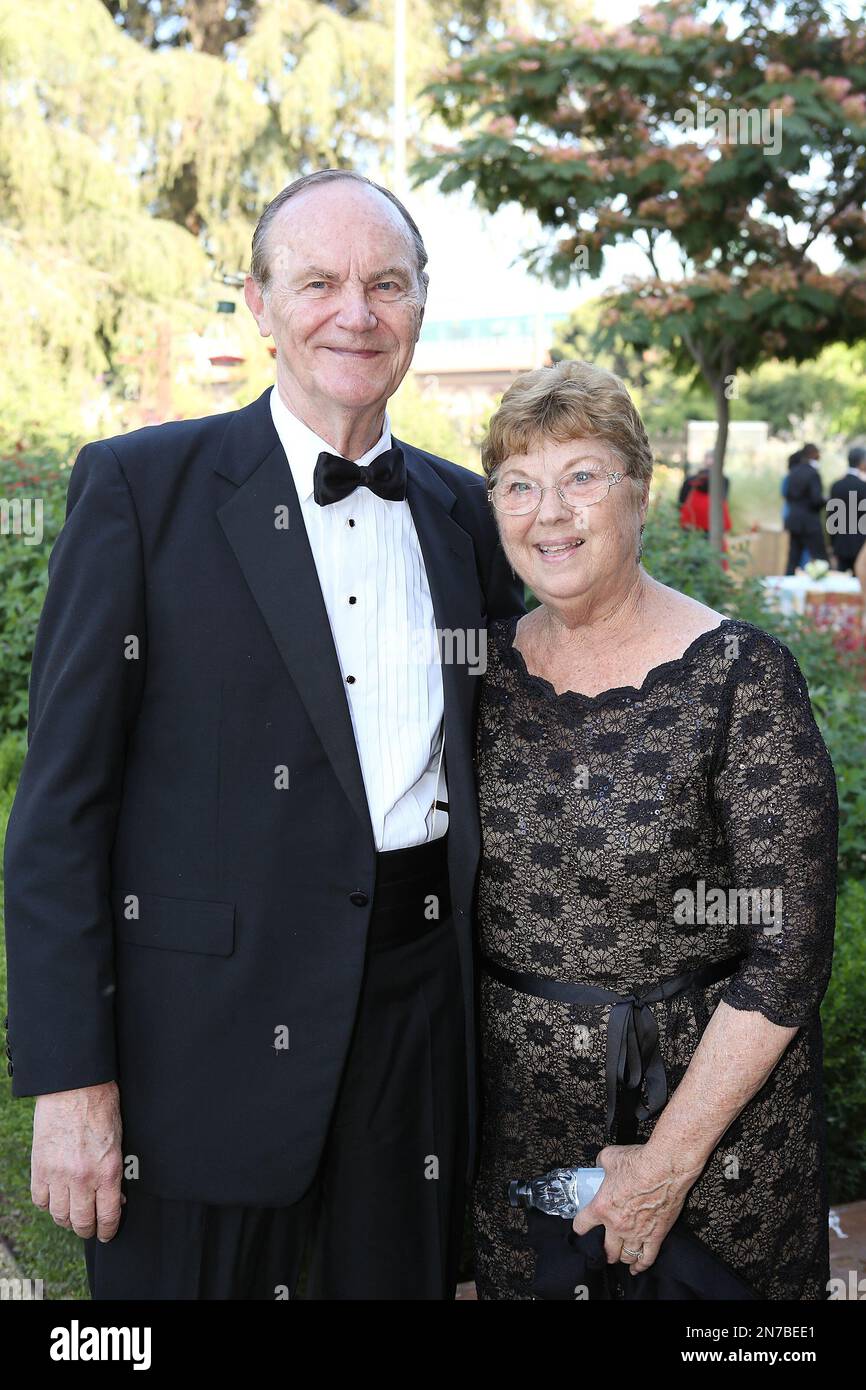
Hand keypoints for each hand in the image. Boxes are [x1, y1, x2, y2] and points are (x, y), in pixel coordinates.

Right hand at [31, 1082, 124, 1241]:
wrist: (74, 1087)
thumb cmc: (101, 1108)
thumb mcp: (118, 1142)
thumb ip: (114, 1173)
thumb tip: (115, 1198)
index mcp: (108, 1171)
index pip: (108, 1216)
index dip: (107, 1231)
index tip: (106, 1234)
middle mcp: (83, 1178)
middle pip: (81, 1221)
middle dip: (87, 1229)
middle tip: (89, 1227)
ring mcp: (59, 1175)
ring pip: (59, 1215)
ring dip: (66, 1219)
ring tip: (71, 1215)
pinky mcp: (40, 1168)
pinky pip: (40, 1200)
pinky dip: (47, 1203)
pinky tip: (54, 1197)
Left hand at [571, 1144, 699, 1273]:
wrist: (664, 1168)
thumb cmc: (638, 1162)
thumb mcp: (609, 1157)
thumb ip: (601, 1164)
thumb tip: (600, 1164)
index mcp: (602, 1207)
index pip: (582, 1225)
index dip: (579, 1227)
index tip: (580, 1229)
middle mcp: (617, 1225)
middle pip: (605, 1249)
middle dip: (603, 1251)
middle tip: (603, 1248)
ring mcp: (637, 1233)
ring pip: (625, 1256)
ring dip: (621, 1257)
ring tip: (620, 1255)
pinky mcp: (656, 1236)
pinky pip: (647, 1258)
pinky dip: (641, 1265)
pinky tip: (637, 1268)